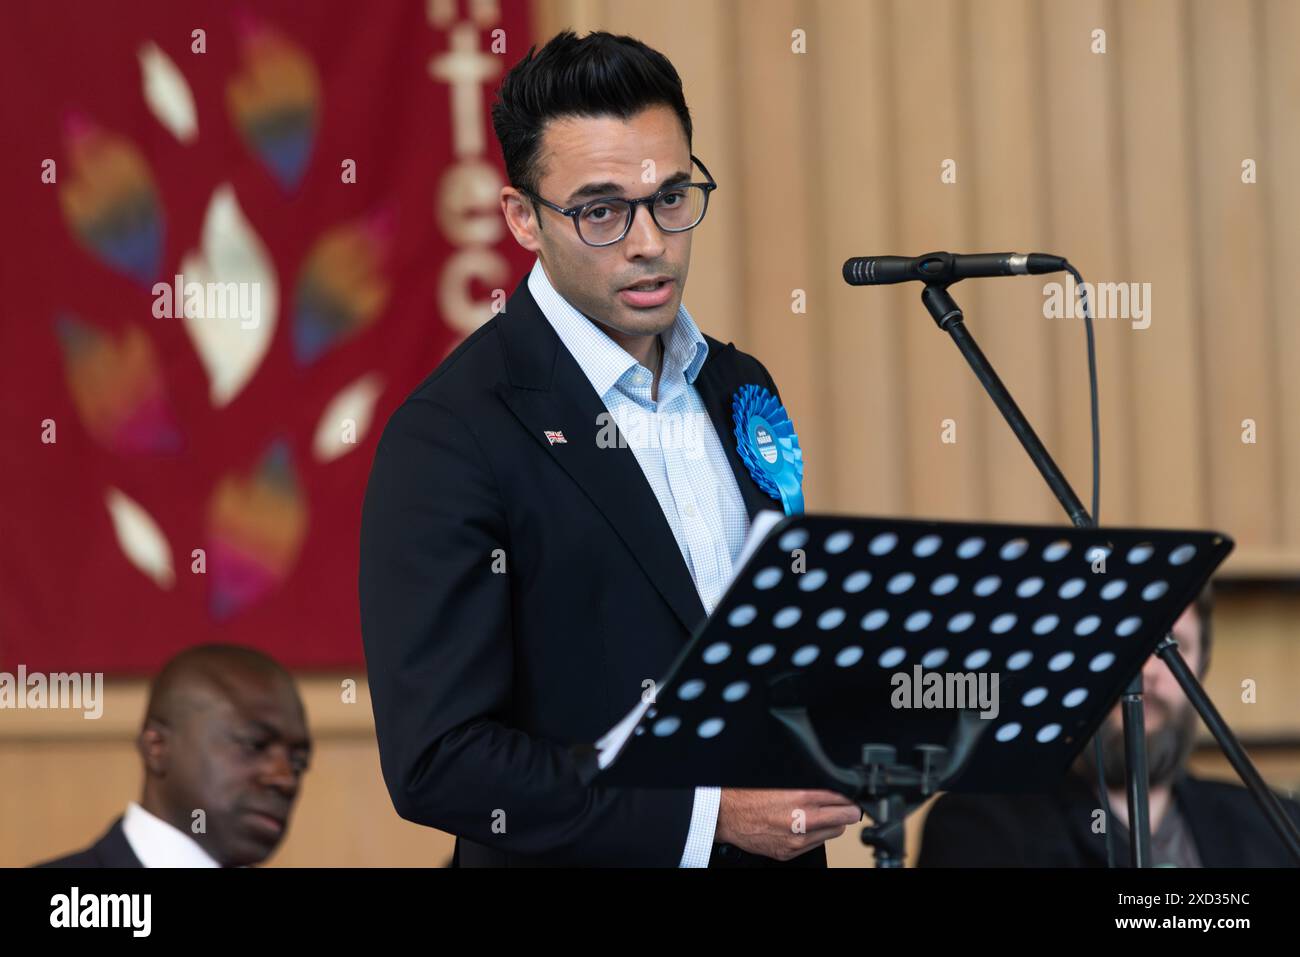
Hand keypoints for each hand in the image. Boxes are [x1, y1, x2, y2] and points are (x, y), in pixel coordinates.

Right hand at [715, 788, 861, 861]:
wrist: (727, 814)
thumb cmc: (750, 794)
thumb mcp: (783, 780)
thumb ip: (810, 784)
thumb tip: (832, 787)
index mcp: (802, 798)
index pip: (843, 800)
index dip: (848, 797)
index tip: (849, 797)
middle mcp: (802, 821)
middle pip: (845, 819)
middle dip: (845, 811)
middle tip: (843, 806)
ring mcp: (797, 840)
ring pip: (834, 833)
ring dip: (831, 824)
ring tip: (818, 815)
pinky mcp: (790, 852)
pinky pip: (816, 844)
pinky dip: (815, 835)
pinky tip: (803, 826)